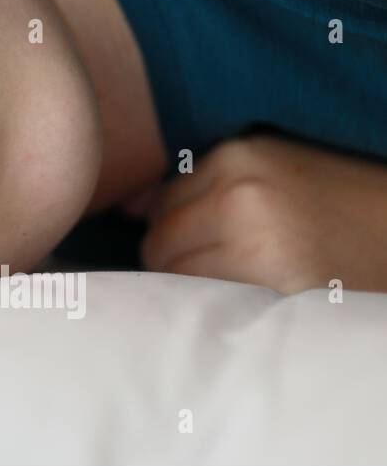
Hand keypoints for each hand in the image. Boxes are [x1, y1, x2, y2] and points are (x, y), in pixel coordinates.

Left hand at [131, 134, 386, 293]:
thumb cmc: (339, 205)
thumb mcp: (274, 171)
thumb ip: (199, 183)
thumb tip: (126, 206)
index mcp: (239, 155)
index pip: (161, 203)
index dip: (176, 231)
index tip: (205, 247)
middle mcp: (239, 191)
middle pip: (159, 241)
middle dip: (176, 263)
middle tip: (220, 274)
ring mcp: (253, 238)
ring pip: (176, 276)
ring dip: (193, 289)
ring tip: (235, 288)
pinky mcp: (273, 283)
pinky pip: (208, 302)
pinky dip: (216, 310)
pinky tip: (248, 305)